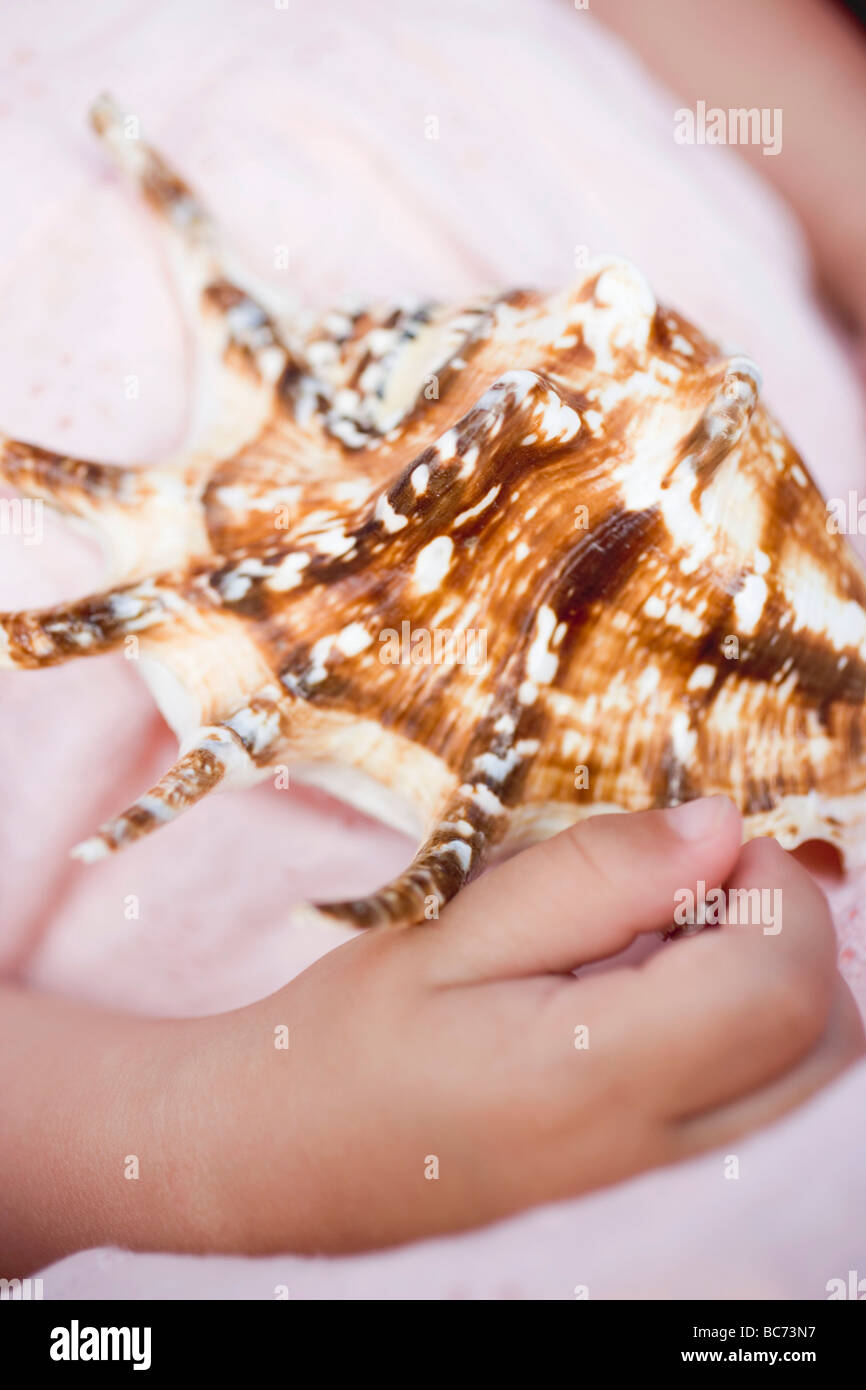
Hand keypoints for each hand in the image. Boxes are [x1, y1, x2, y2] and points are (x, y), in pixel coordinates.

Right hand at [175, 797, 863, 1252]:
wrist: (283, 1160)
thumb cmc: (350, 1042)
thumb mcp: (457, 933)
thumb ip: (595, 878)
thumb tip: (721, 828)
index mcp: (595, 1078)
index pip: (777, 985)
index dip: (772, 891)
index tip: (701, 847)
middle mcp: (649, 1149)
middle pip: (824, 1040)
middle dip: (790, 935)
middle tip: (689, 886)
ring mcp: (652, 1179)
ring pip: (805, 1079)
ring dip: (772, 982)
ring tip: (662, 938)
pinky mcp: (642, 1181)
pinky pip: (757, 1102)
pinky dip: (744, 1028)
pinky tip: (647, 991)